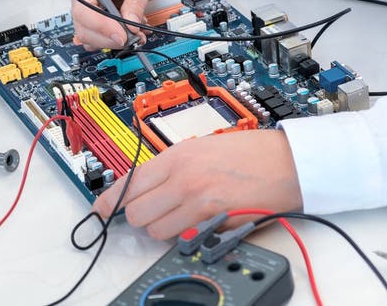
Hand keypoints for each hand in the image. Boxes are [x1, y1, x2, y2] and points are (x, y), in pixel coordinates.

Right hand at [70, 0, 167, 49]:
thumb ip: (135, 3)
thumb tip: (130, 26)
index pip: (83, 8)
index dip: (100, 26)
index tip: (121, 35)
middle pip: (83, 25)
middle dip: (107, 36)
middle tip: (131, 38)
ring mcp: (90, 5)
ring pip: (90, 34)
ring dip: (112, 40)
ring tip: (135, 35)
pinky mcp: (98, 15)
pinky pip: (100, 34)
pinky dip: (114, 38)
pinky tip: (131, 33)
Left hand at [93, 129, 302, 239]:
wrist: (287, 163)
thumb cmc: (252, 152)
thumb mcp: (204, 146)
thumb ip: (173, 165)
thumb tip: (146, 185)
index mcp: (179, 155)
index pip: (130, 181)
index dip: (109, 199)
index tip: (99, 208)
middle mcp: (184, 178)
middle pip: (136, 213)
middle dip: (141, 215)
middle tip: (155, 209)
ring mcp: (198, 202)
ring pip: (156, 231)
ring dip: (164, 227)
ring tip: (184, 213)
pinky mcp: (213, 223)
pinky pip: (182, 239)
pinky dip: (186, 235)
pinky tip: (201, 220)